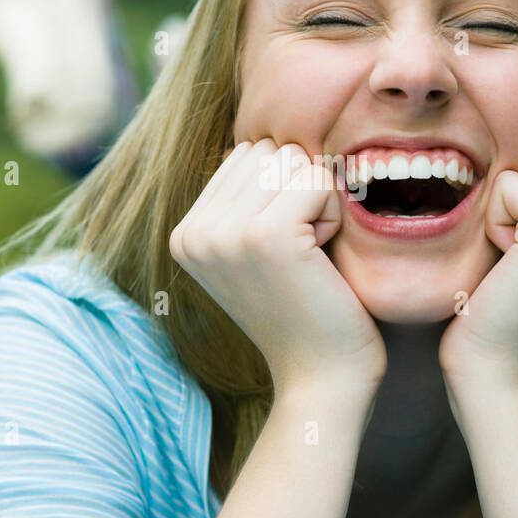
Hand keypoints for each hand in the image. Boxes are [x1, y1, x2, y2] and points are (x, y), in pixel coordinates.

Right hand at [170, 139, 386, 401]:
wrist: (322, 379)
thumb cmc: (309, 310)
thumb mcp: (261, 249)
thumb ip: (250, 198)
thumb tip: (267, 138)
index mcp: (185, 233)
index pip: (248, 155)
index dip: (285, 193)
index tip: (287, 251)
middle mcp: (192, 231)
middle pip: (269, 152)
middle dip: (301, 192)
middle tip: (302, 255)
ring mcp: (222, 233)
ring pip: (292, 161)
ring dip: (318, 203)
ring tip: (309, 258)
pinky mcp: (263, 235)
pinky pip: (317, 180)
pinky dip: (332, 215)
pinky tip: (320, 261)